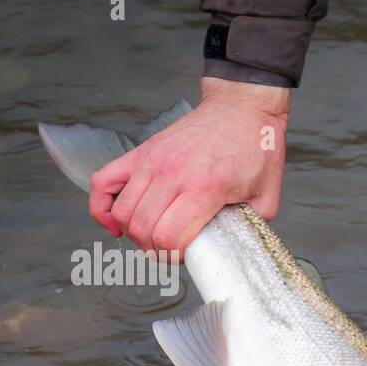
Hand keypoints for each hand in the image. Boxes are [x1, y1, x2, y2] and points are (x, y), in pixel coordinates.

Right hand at [89, 77, 290, 252]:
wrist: (242, 109)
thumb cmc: (255, 150)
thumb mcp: (266, 198)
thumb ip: (247, 228)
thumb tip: (231, 248)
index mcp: (205, 188)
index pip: (170, 237)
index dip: (174, 256)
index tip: (185, 256)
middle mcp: (172, 174)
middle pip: (142, 229)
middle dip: (154, 250)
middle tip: (170, 250)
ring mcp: (152, 161)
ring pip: (122, 212)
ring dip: (132, 233)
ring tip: (151, 237)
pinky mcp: (140, 152)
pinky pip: (103, 182)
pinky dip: (100, 207)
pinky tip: (115, 222)